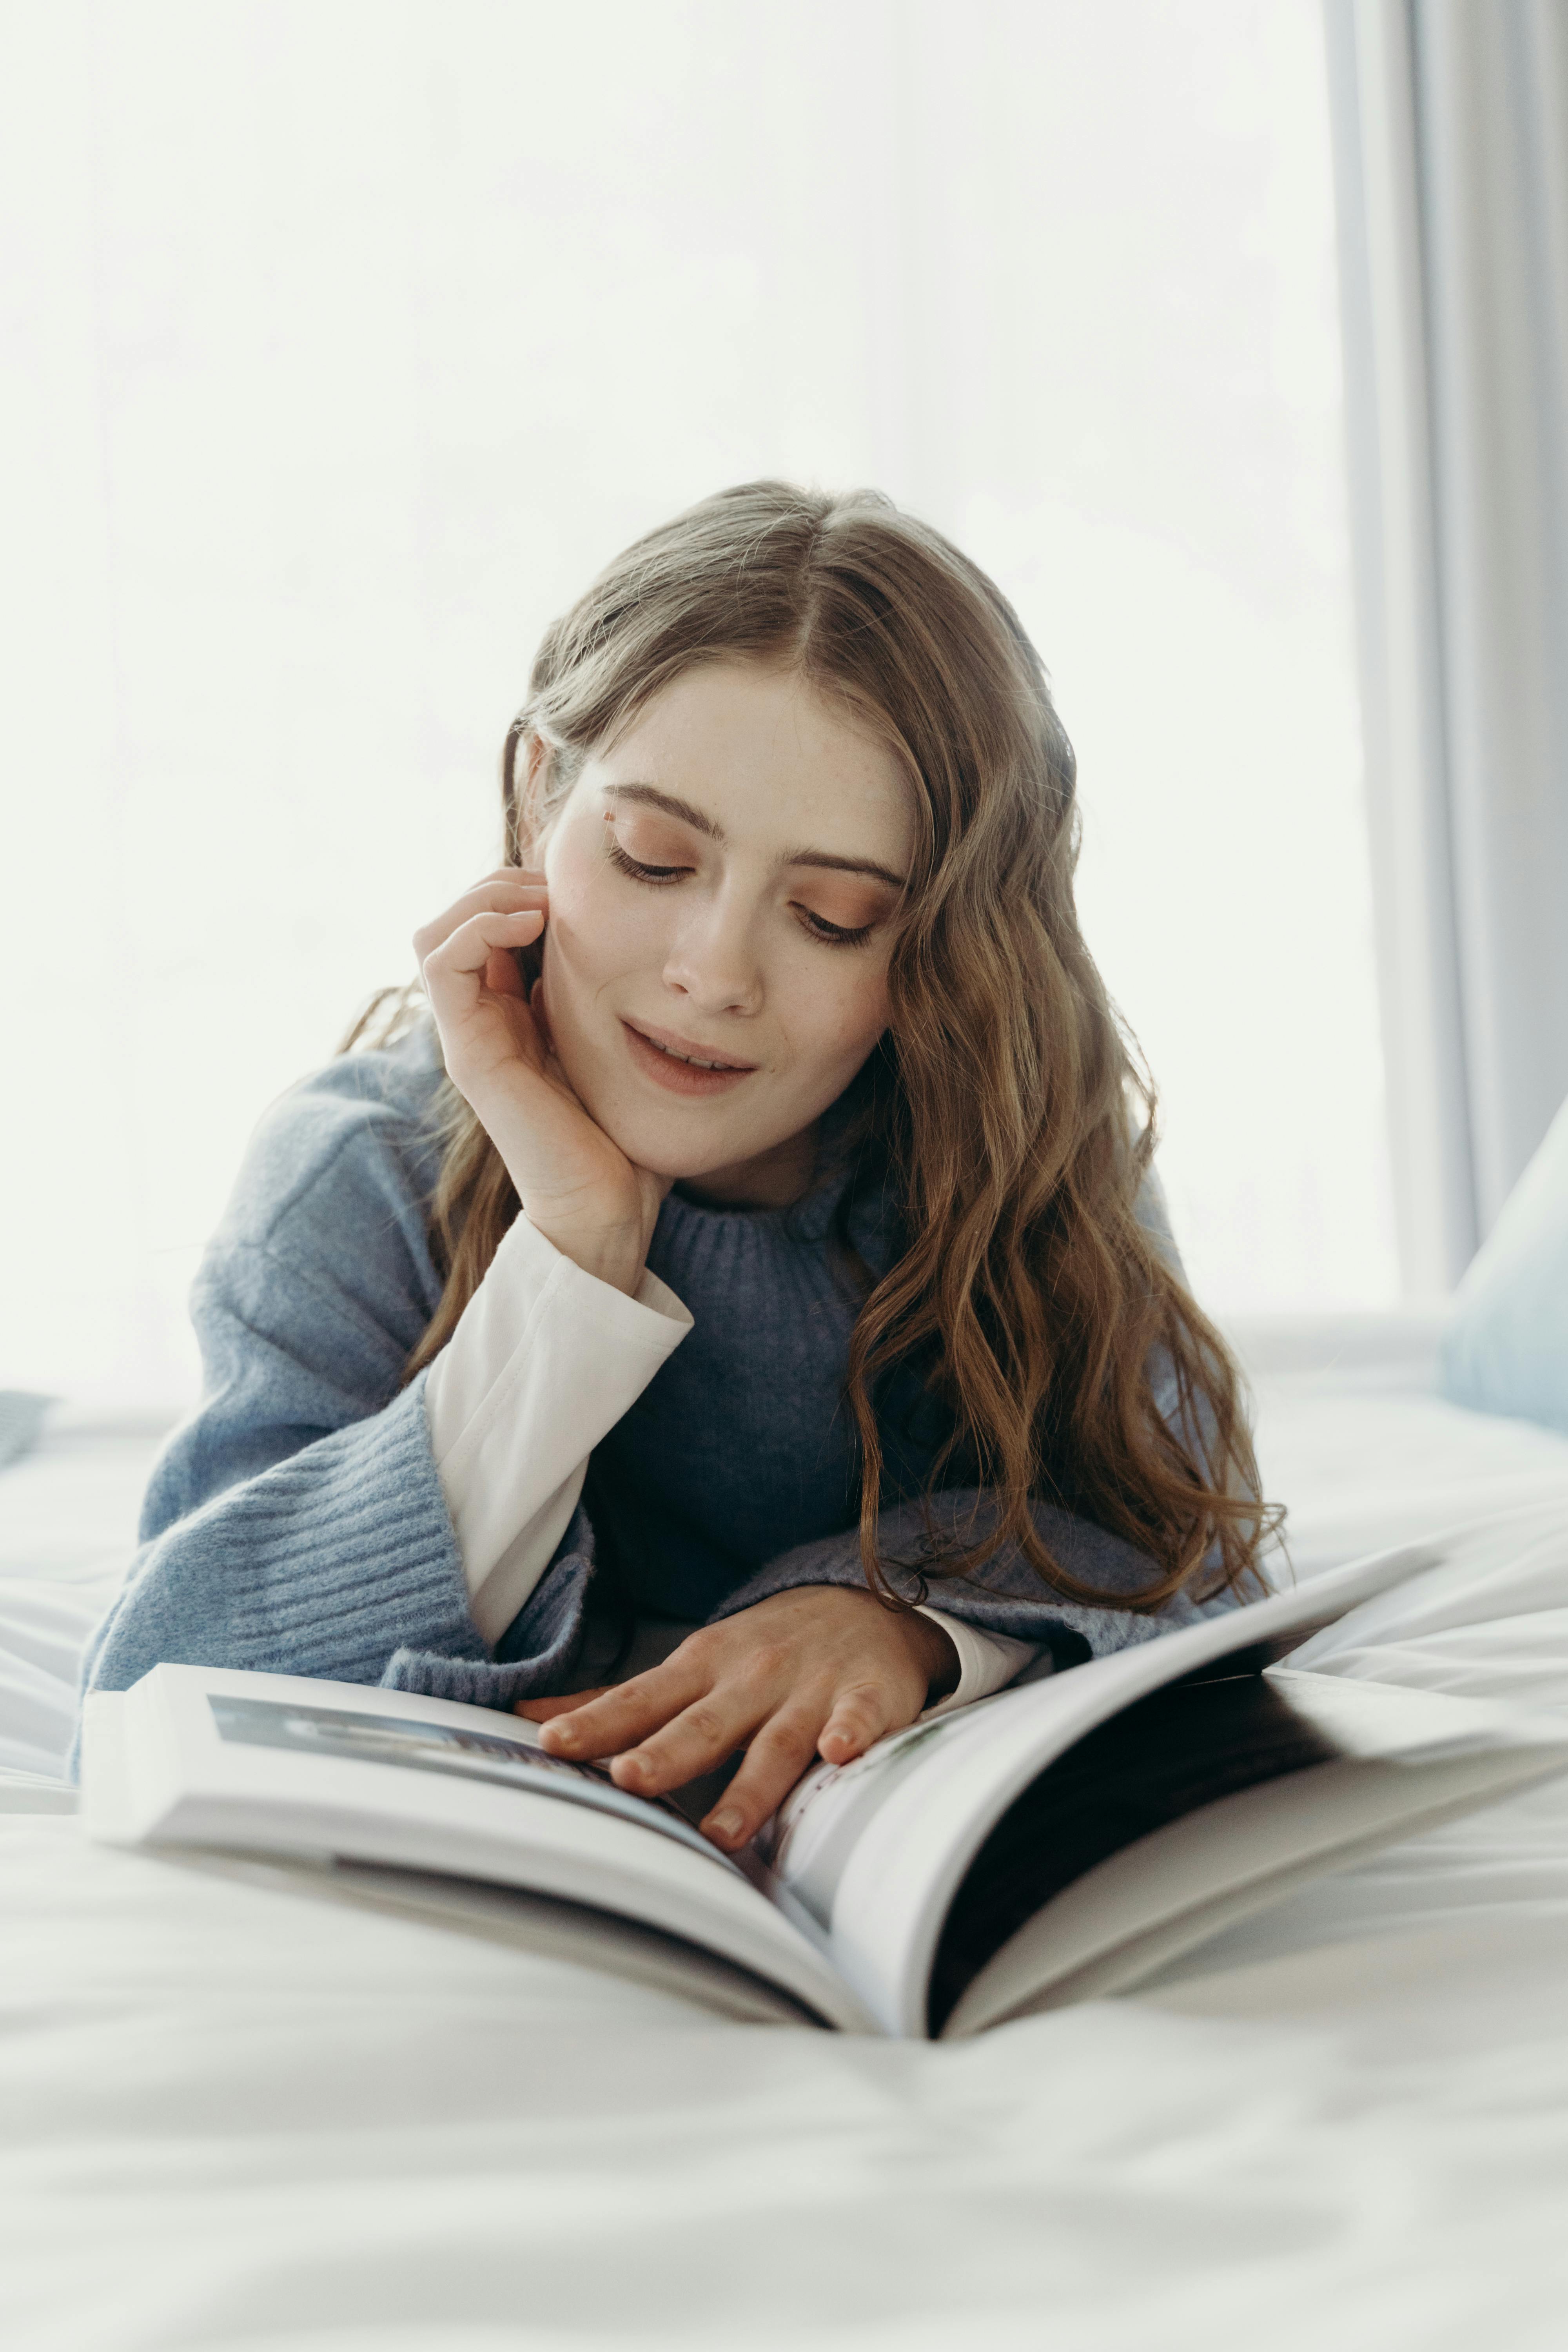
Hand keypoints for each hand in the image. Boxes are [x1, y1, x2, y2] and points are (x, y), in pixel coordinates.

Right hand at [414, 868, 668, 1293]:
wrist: (607, 1209)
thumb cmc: (624, 1138)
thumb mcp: (619, 1047)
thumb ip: (608, 1003)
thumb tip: (635, 948)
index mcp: (513, 1016)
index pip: (488, 927)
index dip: (522, 892)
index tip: (578, 892)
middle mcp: (482, 1022)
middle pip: (454, 921)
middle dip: (500, 886)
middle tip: (556, 888)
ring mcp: (469, 1037)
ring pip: (435, 934)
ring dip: (484, 899)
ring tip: (540, 902)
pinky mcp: (469, 1053)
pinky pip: (443, 965)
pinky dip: (478, 927)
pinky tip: (530, 926)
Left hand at [515, 1587, 959, 1849]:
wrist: (863, 1607)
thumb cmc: (762, 1651)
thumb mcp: (690, 1665)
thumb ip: (619, 1701)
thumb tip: (531, 1718)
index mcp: (702, 1669)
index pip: (641, 1700)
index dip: (599, 1724)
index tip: (555, 1745)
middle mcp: (750, 1679)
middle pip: (703, 1724)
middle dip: (665, 1754)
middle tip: (629, 1781)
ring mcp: (809, 1689)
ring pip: (776, 1743)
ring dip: (749, 1785)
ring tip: (722, 1831)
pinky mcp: (866, 1697)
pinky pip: (859, 1717)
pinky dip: (851, 1733)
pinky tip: (839, 1752)